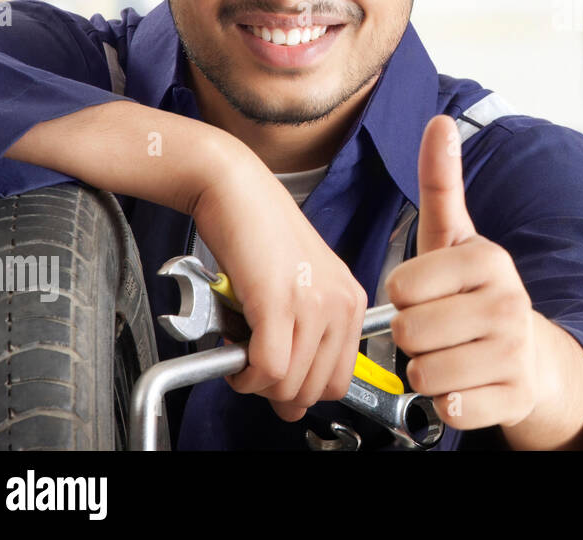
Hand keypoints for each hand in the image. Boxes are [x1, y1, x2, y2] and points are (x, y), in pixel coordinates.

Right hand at [189, 148, 365, 422]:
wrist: (236, 190)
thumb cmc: (258, 235)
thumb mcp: (299, 286)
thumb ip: (305, 332)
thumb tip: (289, 389)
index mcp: (350, 300)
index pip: (340, 380)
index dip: (302, 391)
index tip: (275, 380)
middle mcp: (341, 302)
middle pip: (317, 390)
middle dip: (277, 393)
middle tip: (250, 371)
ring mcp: (314, 302)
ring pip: (290, 384)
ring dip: (256, 384)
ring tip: (238, 359)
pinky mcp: (279, 301)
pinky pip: (267, 368)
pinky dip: (244, 375)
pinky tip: (232, 357)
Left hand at [385, 115, 541, 430]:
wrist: (532, 356)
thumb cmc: (478, 294)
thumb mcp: (457, 238)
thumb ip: (442, 182)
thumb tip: (439, 121)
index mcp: (489, 260)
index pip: (401, 286)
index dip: (403, 296)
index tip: (428, 294)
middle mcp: (508, 302)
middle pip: (408, 332)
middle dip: (413, 337)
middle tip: (440, 329)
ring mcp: (513, 352)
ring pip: (423, 373)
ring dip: (427, 371)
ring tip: (452, 354)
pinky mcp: (512, 397)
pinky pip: (449, 408)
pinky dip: (449, 403)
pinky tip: (467, 384)